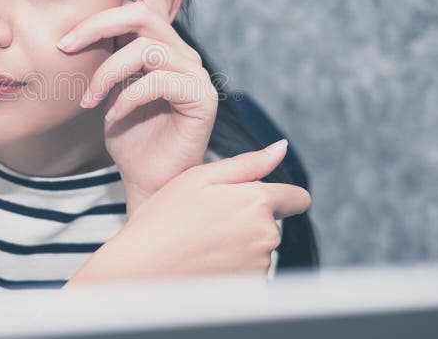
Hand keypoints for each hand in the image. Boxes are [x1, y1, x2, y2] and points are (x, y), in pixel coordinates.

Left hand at [57, 0, 218, 215]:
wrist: (147, 177)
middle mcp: (180, 51)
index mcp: (158, 42)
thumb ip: (103, 53)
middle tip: (63, 44)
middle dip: (97, 24)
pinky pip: (157, 82)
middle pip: (140, 15)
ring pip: (145, 48)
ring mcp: (194, 73)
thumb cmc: (126, 131)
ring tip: (87, 99)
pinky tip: (112, 115)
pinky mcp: (201, 98)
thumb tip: (73, 25)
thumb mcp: (107, 85)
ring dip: (106, 72)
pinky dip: (126, 97)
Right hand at [64, 140, 310, 285]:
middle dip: (248, 220)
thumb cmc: (164, 218)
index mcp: (256, 202)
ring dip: (239, 245)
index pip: (297, 198)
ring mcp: (258, 266)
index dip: (279, 197)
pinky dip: (231, 268)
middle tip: (207, 220)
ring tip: (201, 243)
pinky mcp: (248, 289)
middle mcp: (266, 236)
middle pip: (271, 223)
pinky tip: (204, 263)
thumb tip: (281, 148)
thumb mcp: (200, 177)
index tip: (254, 202)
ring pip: (259, 249)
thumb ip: (248, 163)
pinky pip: (249, 273)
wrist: (140, 268)